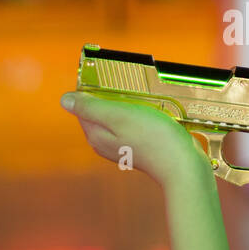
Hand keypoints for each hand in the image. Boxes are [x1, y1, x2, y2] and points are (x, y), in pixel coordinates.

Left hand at [61, 91, 211, 185]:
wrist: (184, 166)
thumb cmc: (153, 138)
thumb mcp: (119, 115)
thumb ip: (91, 107)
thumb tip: (64, 100)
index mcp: (96, 135)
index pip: (83, 106)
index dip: (95, 90)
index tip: (112, 83)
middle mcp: (106, 143)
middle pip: (101, 111)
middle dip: (113, 97)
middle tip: (132, 91)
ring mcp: (123, 147)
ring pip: (119, 117)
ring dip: (130, 105)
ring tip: (145, 101)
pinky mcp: (140, 148)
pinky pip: (134, 125)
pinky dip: (142, 115)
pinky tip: (154, 114)